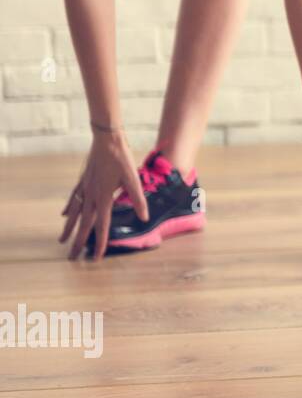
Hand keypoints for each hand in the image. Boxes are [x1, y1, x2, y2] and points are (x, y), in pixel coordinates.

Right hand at [59, 131, 146, 260]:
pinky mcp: (82, 181)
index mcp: (104, 197)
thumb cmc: (122, 158)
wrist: (106, 139)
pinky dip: (69, 209)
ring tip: (62, 241)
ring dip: (69, 228)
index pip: (102, 226)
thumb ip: (137, 199)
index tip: (96, 257)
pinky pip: (73, 199)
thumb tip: (143, 218)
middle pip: (84, 224)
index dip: (100, 243)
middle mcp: (91, 195)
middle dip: (78, 242)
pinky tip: (64, 215)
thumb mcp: (133, 178)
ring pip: (74, 213)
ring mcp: (84, 188)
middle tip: (72, 257)